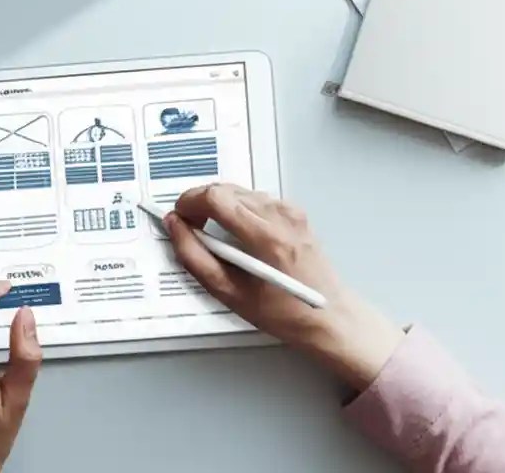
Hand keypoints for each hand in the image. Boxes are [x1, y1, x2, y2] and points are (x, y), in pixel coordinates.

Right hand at [165, 184, 403, 390]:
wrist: (329, 315)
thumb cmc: (284, 312)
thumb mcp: (229, 293)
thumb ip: (195, 257)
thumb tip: (176, 227)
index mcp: (266, 237)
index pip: (217, 197)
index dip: (189, 202)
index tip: (178, 216)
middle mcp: (281, 216)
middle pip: (225, 189)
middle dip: (200, 203)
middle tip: (190, 228)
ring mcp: (290, 211)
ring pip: (239, 191)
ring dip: (218, 206)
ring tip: (212, 235)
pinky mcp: (294, 212)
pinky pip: (255, 199)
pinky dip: (237, 209)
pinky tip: (236, 234)